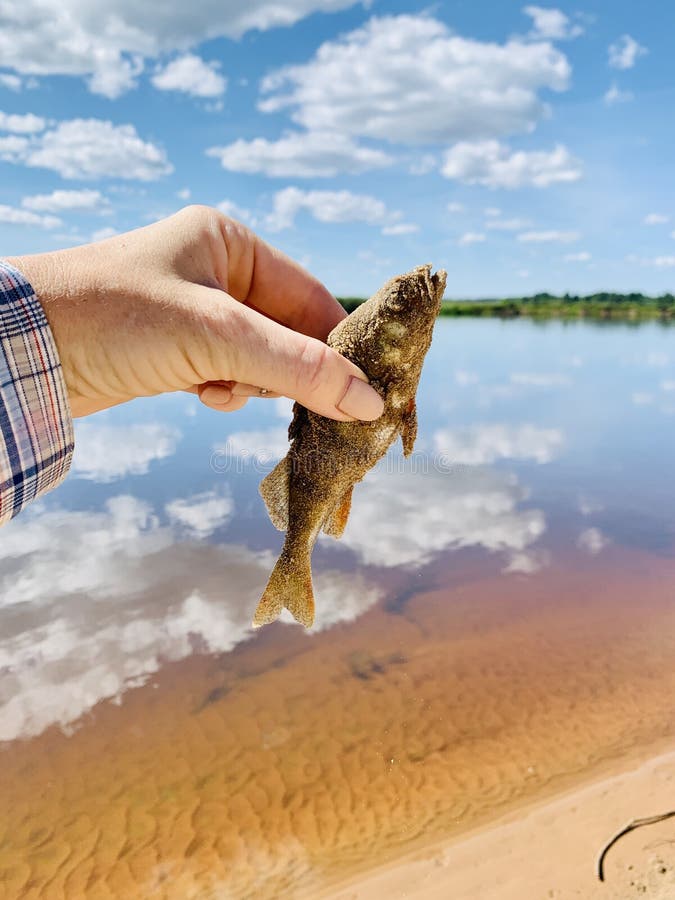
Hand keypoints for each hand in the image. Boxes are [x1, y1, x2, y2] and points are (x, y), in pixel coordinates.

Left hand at [7, 205, 383, 420]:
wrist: (22, 351)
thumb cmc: (113, 316)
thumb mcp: (216, 336)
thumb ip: (298, 368)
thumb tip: (370, 402)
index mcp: (230, 243)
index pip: (312, 297)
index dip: (340, 345)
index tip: (368, 390)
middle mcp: (216, 272)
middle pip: (289, 332)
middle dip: (288, 371)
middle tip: (309, 408)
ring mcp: (196, 312)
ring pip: (261, 359)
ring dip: (252, 383)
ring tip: (219, 386)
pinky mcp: (176, 350)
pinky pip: (229, 374)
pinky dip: (225, 390)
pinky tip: (201, 393)